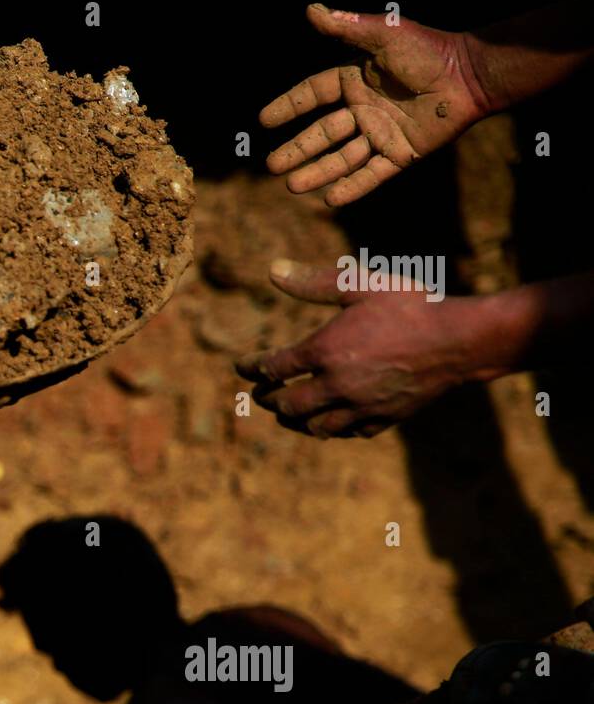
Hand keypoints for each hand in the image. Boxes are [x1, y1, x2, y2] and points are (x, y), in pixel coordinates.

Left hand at [233, 260, 497, 437]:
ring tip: (287, 413)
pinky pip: (349, 432)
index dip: (253, 367)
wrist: (460, 340)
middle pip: (288, 405)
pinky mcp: (385, 419)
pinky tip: (329, 421)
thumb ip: (313, 281)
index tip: (242, 366)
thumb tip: (272, 271)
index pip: (274, 367)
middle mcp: (337, 385)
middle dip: (269, 399)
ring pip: (315, 427)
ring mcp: (361, 407)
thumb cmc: (410, 305)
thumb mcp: (359, 284)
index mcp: (325, 352)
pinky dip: (333, 428)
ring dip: (295, 421)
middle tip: (262, 394)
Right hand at [261, 3, 492, 205]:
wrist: (470, 76)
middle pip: (322, 133)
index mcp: (355, 80)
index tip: (264, 120)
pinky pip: (372, 174)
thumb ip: (347, 26)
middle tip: (271, 166)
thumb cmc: (429, 49)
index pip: (314, 94)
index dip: (289, 106)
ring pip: (342, 158)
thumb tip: (311, 9)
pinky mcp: (401, 153)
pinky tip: (331, 200)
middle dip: (297, 150)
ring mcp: (381, 133)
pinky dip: (353, 188)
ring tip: (292, 186)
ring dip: (317, 172)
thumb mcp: (385, 34)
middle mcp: (363, 109)